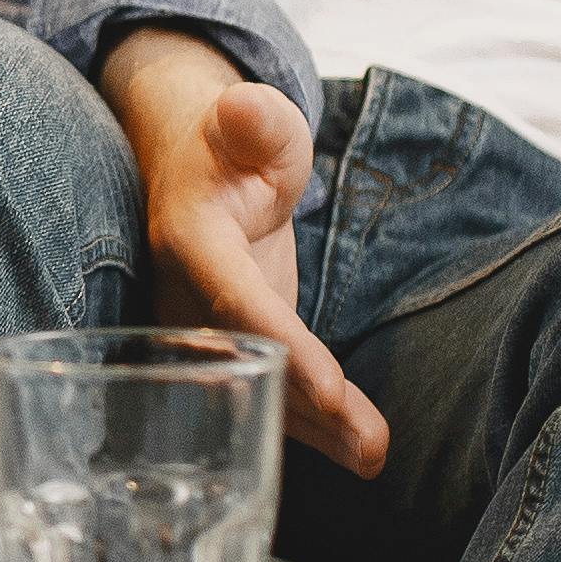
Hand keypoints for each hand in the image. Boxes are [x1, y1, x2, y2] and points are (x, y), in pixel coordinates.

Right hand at [96, 28, 389, 476]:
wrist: (194, 166)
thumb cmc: (233, 143)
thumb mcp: (251, 121)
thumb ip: (255, 118)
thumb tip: (243, 106)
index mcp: (191, 239)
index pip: (235, 297)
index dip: (278, 342)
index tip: (329, 385)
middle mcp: (186, 297)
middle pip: (245, 362)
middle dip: (302, 403)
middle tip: (363, 440)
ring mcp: (206, 330)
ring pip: (257, 390)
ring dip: (315, 429)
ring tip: (374, 455)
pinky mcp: (233, 348)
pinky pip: (269, 394)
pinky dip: (314, 429)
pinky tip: (363, 455)